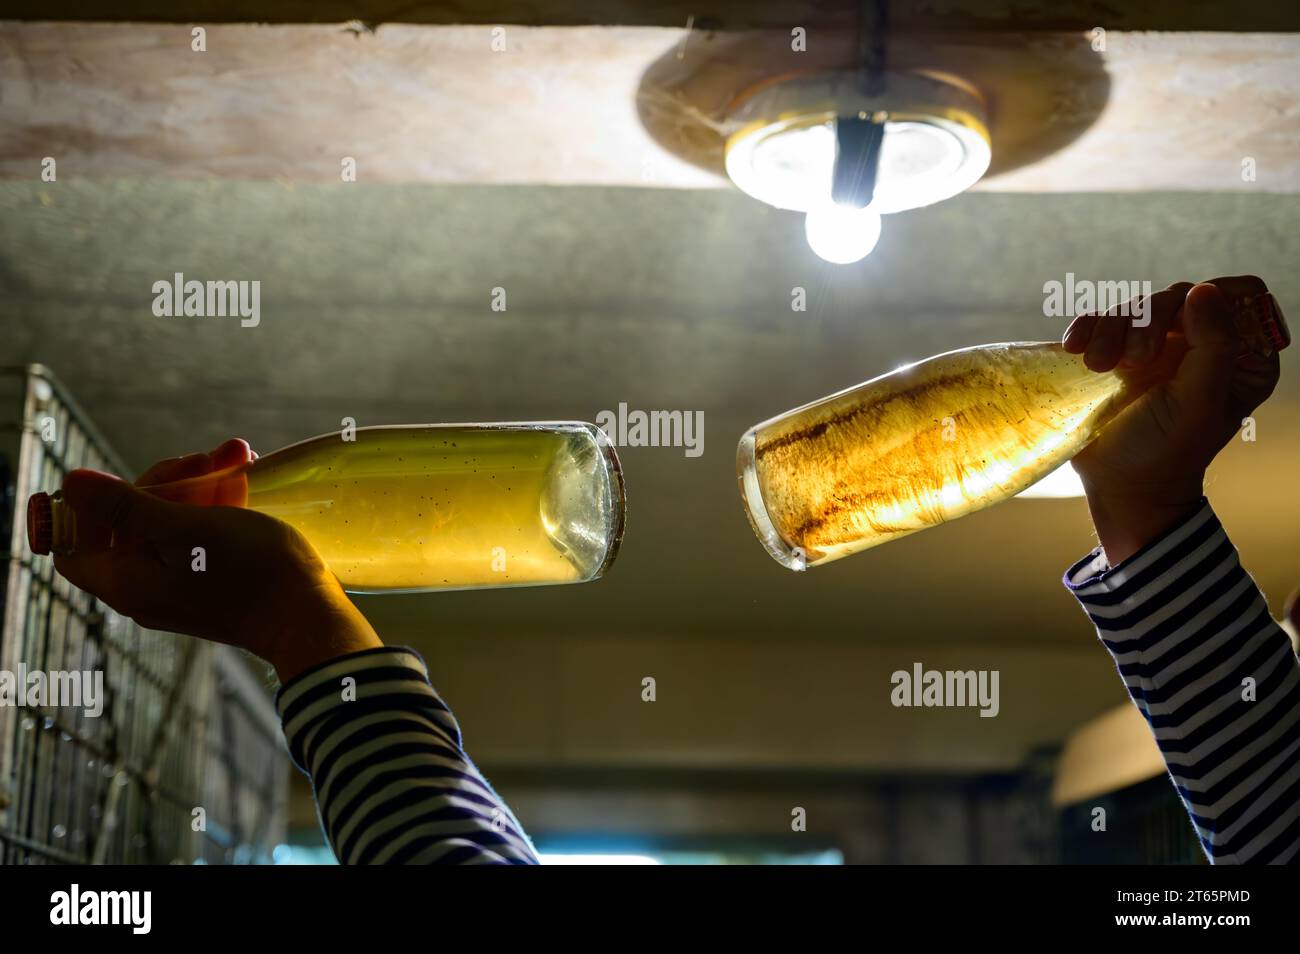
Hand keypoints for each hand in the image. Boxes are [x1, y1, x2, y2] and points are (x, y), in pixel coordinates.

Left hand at [53, 438, 380, 681]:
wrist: (306, 615)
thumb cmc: (246, 571)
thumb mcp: (183, 527)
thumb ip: (123, 505)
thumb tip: (71, 481)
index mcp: (124, 580)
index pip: (75, 544)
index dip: (88, 509)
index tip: (122, 481)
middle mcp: (144, 589)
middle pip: (128, 524)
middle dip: (165, 481)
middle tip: (204, 458)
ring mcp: (179, 588)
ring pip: (169, 525)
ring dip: (198, 486)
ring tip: (238, 457)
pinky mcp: (211, 584)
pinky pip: (197, 538)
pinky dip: (214, 508)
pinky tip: (242, 479)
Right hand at [1063, 276, 1281, 562]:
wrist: (1120, 483)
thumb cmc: (1167, 451)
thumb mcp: (1199, 400)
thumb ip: (1212, 344)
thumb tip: (1203, 289)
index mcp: (1240, 355)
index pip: (1240, 294)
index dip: (1210, 298)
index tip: (1179, 327)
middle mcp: (1201, 344)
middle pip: (1180, 295)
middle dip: (1149, 321)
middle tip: (1132, 361)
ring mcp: (1157, 345)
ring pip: (1137, 304)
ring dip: (1112, 328)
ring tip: (1098, 365)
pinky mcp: (1118, 350)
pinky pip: (1103, 318)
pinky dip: (1087, 327)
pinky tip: (1075, 348)